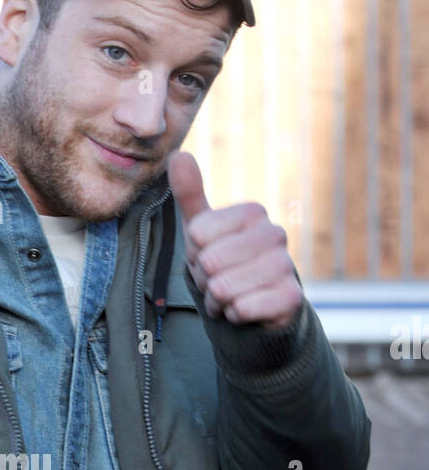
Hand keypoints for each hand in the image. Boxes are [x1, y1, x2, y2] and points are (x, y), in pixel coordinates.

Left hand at [168, 151, 302, 328]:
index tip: (206, 255)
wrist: (255, 308)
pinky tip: (243, 311)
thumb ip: (190, 194)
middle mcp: (275, 235)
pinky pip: (243, 308)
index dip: (195, 252)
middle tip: (217, 280)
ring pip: (225, 287)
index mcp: (254, 213)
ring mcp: (286, 266)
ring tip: (229, 296)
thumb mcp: (202, 230)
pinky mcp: (291, 298)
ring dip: (217, 300)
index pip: (199, 233)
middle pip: (211, 261)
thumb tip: (179, 154)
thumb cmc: (225, 264)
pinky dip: (234, 315)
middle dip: (204, 279)